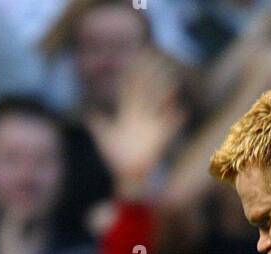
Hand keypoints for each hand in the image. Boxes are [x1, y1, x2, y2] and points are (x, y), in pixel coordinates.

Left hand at [88, 50, 185, 200]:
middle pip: (146, 93)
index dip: (131, 76)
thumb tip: (88, 113)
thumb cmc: (114, 157)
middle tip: (157, 61)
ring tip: (173, 83)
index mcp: (127, 114)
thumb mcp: (103, 137)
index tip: (134, 60)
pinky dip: (175, 120)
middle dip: (150, 78)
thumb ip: (97, 123)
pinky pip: (168, 127)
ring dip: (165, 95)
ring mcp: (150, 127)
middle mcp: (140, 118)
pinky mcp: (158, 139)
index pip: (129, 91)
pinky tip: (182, 111)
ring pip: (158, 106)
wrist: (126, 175)